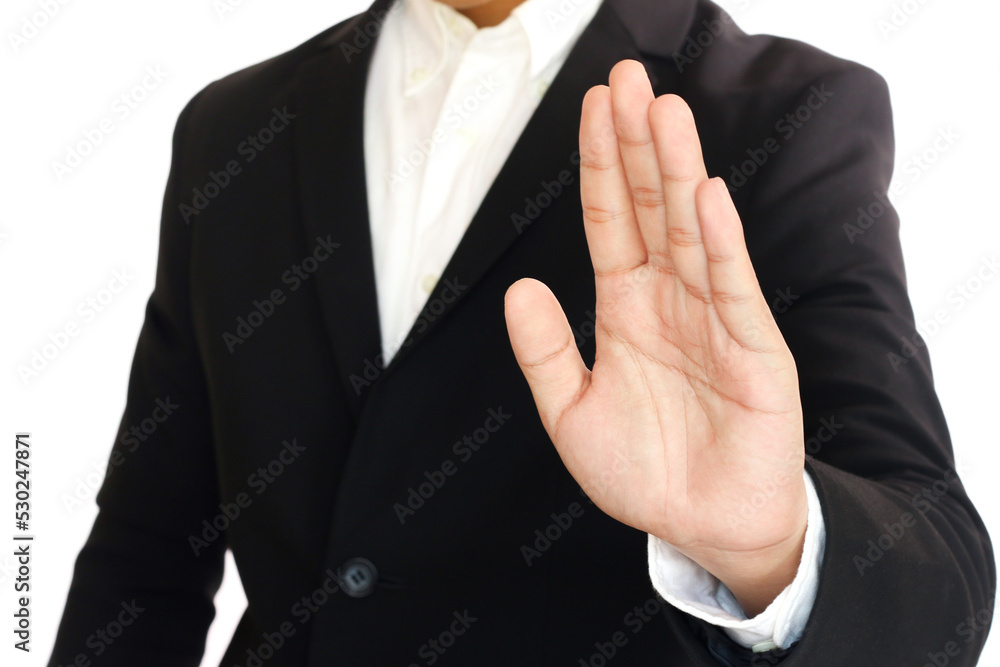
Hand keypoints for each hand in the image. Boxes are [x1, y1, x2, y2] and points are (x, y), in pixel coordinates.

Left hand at [504, 60, 807, 615]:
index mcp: (626, 308)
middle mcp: (670, 300)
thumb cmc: (645, 473)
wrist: (704, 526)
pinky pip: (733, 289)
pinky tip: (706, 196)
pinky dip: (721, 243)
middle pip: (652, 207)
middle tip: (627, 77)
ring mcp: (714, 319)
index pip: (611, 221)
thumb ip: (544, 353)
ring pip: (692, 233)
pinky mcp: (754, 352)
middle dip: (638, 143)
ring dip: (677, 172)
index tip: (593, 105)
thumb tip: (519, 290)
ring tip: (664, 111)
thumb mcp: (571, 414)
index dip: (602, 164)